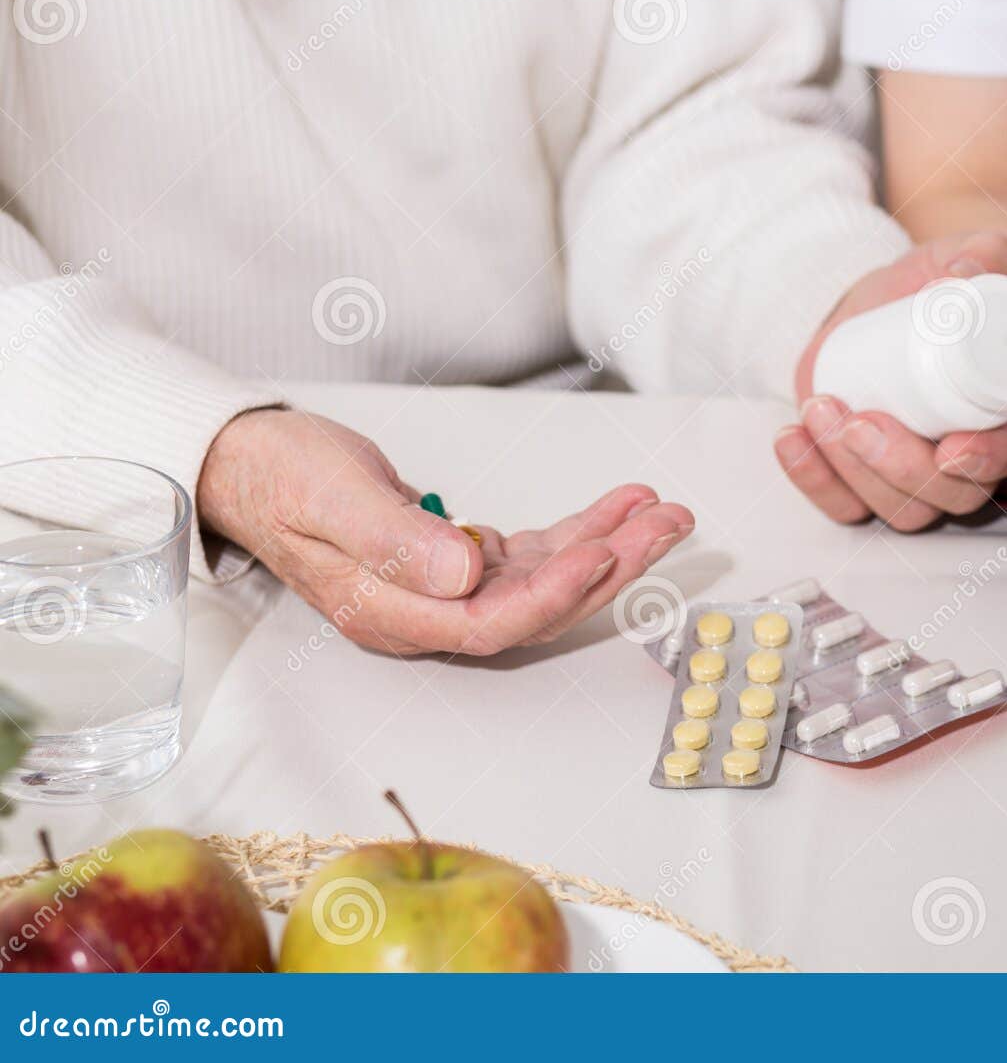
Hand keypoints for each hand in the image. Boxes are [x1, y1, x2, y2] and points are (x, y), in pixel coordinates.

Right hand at [197, 409, 693, 654]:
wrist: (253, 465)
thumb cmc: (283, 477)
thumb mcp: (331, 497)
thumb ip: (394, 541)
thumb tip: (463, 572)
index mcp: (392, 613)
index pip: (490, 623)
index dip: (552, 595)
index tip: (603, 553)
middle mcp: (428, 612)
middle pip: (537, 607)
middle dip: (611, 569)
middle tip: (669, 525)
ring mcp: (448, 590)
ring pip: (546, 580)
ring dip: (611, 548)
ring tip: (665, 511)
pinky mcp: (462, 561)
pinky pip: (534, 555)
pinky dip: (580, 530)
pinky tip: (620, 506)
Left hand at [776, 233, 1006, 530]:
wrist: (869, 304)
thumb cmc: (927, 289)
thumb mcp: (957, 260)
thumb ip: (981, 253)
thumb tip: (966, 271)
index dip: (989, 461)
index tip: (952, 450)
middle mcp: (972, 458)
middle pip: (952, 496)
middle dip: (901, 468)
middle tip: (860, 420)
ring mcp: (917, 477)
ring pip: (898, 509)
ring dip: (852, 471)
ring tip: (820, 409)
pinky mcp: (866, 482)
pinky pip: (844, 507)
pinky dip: (812, 480)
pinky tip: (790, 439)